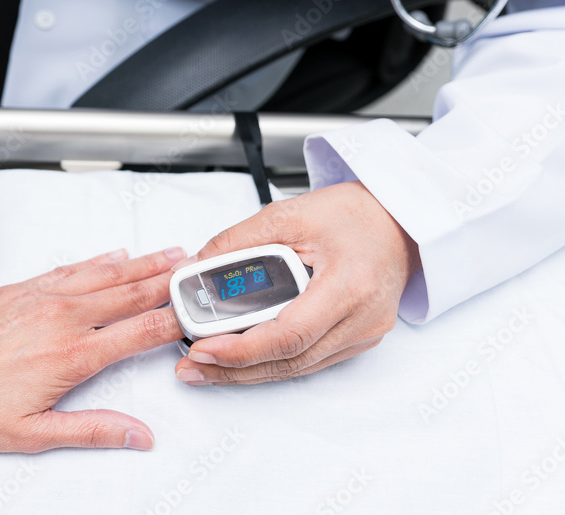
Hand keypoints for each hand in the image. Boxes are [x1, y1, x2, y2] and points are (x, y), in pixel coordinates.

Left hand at [0, 247, 186, 452]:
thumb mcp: (35, 434)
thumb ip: (93, 431)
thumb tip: (141, 436)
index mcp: (73, 354)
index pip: (141, 332)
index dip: (174, 322)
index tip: (198, 314)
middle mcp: (61, 318)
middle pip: (129, 294)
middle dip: (167, 281)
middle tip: (196, 269)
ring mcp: (40, 298)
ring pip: (103, 274)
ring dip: (140, 263)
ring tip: (170, 255)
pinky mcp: (20, 289)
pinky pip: (69, 267)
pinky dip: (98, 259)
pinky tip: (115, 254)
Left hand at [174, 181, 420, 384]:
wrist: (396, 221)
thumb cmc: (354, 214)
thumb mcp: (288, 215)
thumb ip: (236, 241)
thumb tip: (194, 268)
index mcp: (349, 285)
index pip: (290, 334)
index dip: (242, 349)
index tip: (201, 348)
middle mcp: (362, 319)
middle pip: (290, 361)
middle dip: (234, 368)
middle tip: (190, 366)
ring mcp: (363, 335)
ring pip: (297, 368)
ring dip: (248, 371)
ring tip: (205, 368)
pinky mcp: (358, 340)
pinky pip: (308, 361)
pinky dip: (271, 361)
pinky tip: (240, 359)